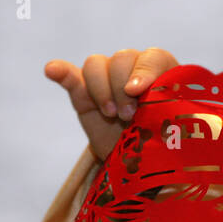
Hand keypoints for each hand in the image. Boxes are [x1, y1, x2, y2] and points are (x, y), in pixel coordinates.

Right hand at [45, 48, 179, 163]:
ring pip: (97, 64)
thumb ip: (165, 106)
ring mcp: (107, 79)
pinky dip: (61, 71)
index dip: (144, 71)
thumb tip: (153, 96)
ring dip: (101, 88)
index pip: (153, 58)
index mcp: (164, 72)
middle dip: (122, 87)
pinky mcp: (83, 92)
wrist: (139, 163)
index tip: (137, 90)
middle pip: (123, 58)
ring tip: (111, 113)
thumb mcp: (170, 124)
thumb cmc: (163, 140)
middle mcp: (135, 69)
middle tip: (128, 115)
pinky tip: (52, 70)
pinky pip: (70, 75)